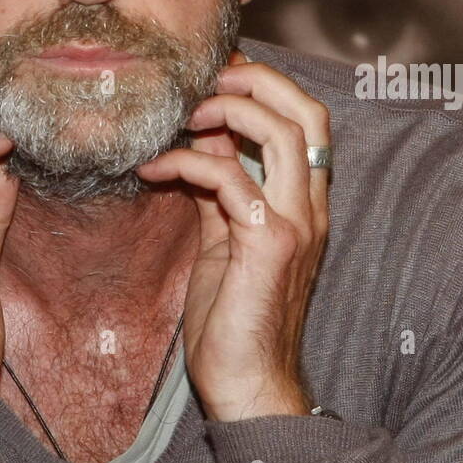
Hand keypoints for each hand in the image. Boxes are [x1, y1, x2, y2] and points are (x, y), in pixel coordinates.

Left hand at [137, 53, 330, 420]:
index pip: (308, 121)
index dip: (268, 87)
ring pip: (282, 133)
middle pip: (308, 113)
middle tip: (206, 80)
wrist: (249, 385)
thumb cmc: (234, 320)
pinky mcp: (268, 244)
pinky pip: (228, 180)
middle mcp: (310, 207)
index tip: (218, 77)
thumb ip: (220, 191)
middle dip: (258, 82)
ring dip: (227, 109)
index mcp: (305, 203)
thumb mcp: (225, 240)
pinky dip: (186, 162)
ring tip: (182, 114)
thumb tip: (200, 143)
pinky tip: (151, 170)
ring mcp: (295, 223)